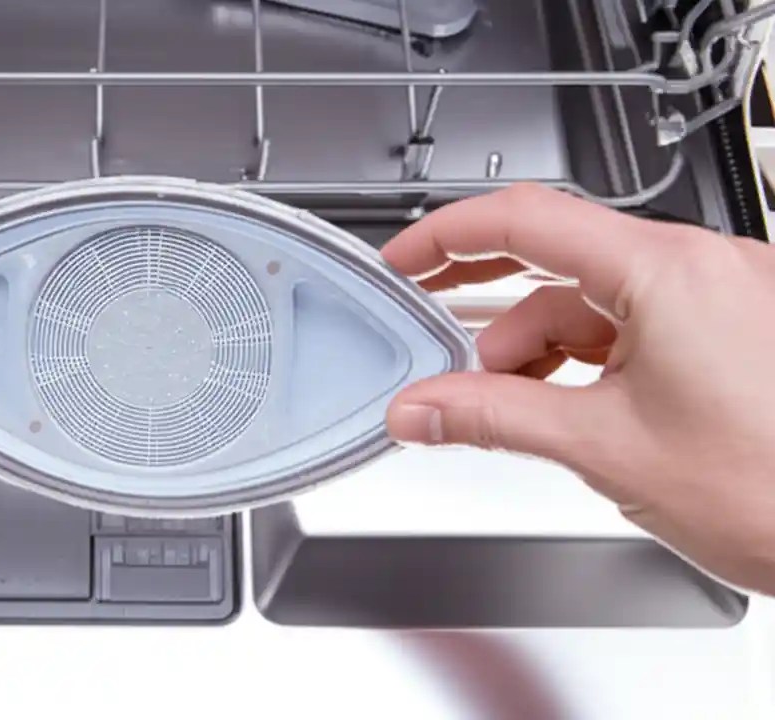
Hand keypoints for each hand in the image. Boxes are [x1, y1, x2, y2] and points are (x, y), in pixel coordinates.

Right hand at [382, 184, 774, 594]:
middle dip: (486, 290)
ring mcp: (726, 296)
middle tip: (425, 310)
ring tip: (499, 398)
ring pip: (600, 297)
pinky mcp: (738, 329)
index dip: (448, 233)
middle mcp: (705, 267)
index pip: (528, 219)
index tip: (403, 257)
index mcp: (669, 272)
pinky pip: (640, 321)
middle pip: (561, 253)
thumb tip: (422, 408)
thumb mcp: (606, 449)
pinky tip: (559, 398)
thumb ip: (495, 418)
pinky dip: (588, 354)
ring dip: (538, 341)